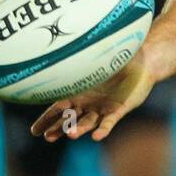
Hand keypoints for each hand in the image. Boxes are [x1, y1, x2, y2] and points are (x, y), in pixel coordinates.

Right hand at [29, 50, 154, 142]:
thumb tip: (63, 38)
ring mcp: (101, 108)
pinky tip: (96, 137)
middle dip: (58, 129)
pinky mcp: (117, 111)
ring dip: (79, 129)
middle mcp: (87, 103)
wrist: (142, 63)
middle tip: (47, 137)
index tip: (34, 131)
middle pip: (68, 119)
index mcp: (77, 91)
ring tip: (71, 135)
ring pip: (87, 123)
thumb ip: (82, 53)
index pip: (57, 108)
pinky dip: (103, 130)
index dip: (46, 119)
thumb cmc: (116, 54)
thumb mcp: (96, 52)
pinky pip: (109, 123)